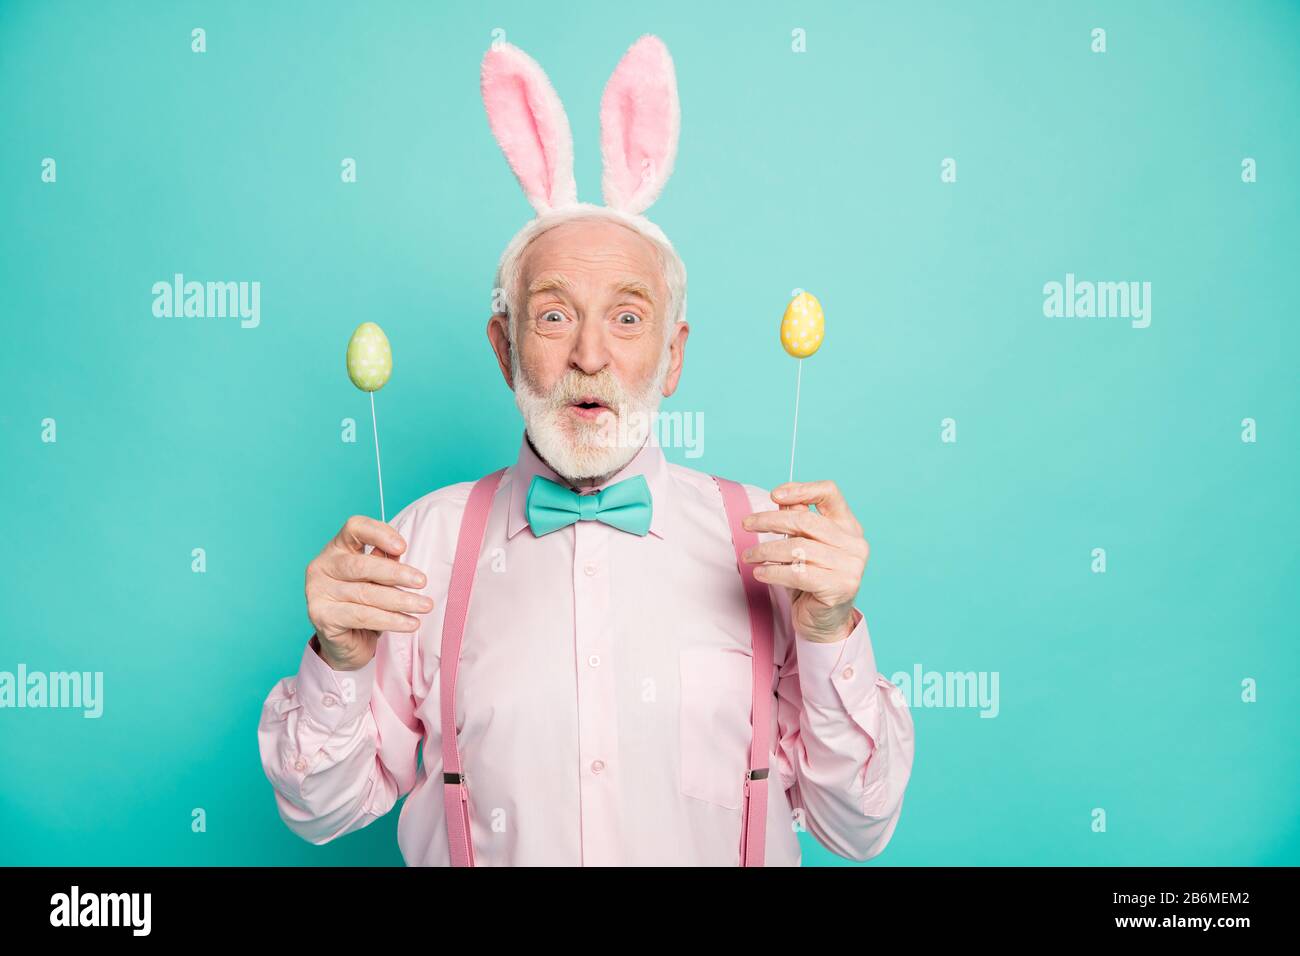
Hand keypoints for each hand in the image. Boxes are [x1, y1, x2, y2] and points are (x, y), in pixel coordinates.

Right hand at [305, 516, 432, 669]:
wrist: (346, 641)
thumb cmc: (363, 602)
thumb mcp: (376, 578)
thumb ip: (385, 561)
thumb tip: (398, 552)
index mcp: (337, 547)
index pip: (355, 528)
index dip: (379, 533)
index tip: (403, 547)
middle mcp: (322, 566)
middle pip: (362, 565)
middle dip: (397, 573)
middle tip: (422, 581)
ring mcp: (317, 591)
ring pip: (366, 594)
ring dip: (400, 600)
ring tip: (424, 606)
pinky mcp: (321, 616)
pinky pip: (363, 616)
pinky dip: (391, 620)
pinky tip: (410, 623)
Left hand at [740, 480, 867, 643]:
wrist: (824, 622)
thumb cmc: (812, 581)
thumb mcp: (805, 547)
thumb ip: (799, 522)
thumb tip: (781, 501)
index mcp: (849, 527)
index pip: (830, 493)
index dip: (801, 489)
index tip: (774, 496)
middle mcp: (855, 544)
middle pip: (806, 520)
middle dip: (770, 520)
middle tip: (747, 524)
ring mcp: (850, 567)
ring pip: (798, 548)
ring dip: (766, 550)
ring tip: (749, 556)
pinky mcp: (839, 587)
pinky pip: (797, 573)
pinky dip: (773, 572)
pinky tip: (760, 573)